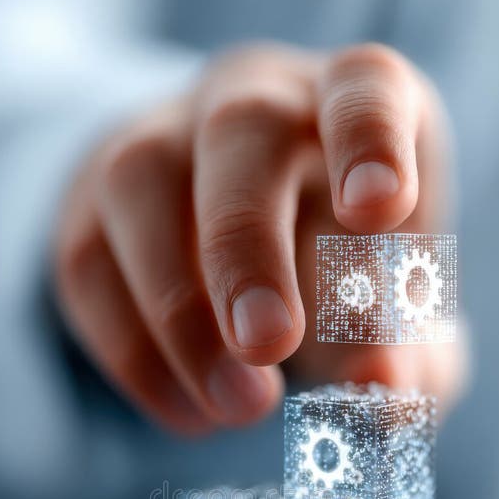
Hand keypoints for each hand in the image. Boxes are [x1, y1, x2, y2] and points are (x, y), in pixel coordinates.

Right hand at [55, 43, 466, 434]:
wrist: (240, 248)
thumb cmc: (345, 271)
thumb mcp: (397, 316)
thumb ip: (409, 358)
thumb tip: (381, 387)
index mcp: (354, 108)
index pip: (365, 85)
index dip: (370, 137)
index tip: (379, 210)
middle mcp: (255, 102)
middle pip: (239, 130)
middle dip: (247, 245)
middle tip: (268, 346)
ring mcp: (162, 141)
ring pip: (138, 183)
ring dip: (180, 311)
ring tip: (237, 409)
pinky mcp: (94, 205)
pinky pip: (89, 263)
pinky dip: (137, 353)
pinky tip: (192, 413)